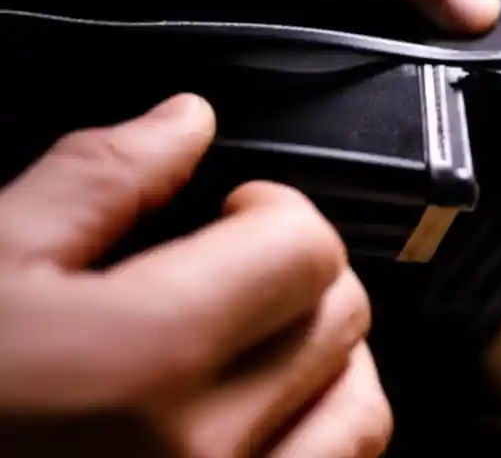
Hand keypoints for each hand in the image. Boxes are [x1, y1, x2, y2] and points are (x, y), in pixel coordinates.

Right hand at [0, 94, 391, 456]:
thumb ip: (96, 181)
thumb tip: (184, 121)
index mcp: (145, 357)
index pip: (307, 249)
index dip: (274, 212)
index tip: (235, 213)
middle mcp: (201, 451)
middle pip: (339, 320)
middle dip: (295, 276)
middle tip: (229, 274)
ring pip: (358, 413)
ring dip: (323, 360)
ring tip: (255, 343)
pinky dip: (316, 437)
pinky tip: (256, 416)